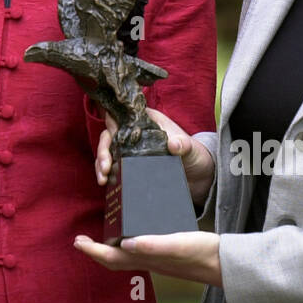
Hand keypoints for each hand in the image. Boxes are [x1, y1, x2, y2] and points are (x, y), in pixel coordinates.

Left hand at [74, 231, 221, 285]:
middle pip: (114, 259)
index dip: (93, 251)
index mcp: (147, 258)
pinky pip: (138, 250)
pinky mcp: (166, 254)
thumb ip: (153, 245)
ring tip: (101, 236)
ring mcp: (157, 259)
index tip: (78, 241)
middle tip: (82, 240)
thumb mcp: (178, 244)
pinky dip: (127, 243)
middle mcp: (149, 260)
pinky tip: (132, 234)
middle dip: (96, 251)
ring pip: (125, 256)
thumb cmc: (202, 253)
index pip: (112, 257)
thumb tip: (125, 243)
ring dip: (109, 248)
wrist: (224, 263)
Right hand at [94, 108, 214, 205]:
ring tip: (103, 180)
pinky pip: (115, 167)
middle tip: (105, 169)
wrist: (201, 178)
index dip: (111, 127)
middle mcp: (137, 134)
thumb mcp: (191, 150)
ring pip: (109, 152)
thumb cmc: (196, 157)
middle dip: (103, 151)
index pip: (122, 118)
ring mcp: (132, 151)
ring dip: (101, 164)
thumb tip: (173, 144)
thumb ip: (183, 145)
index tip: (109, 142)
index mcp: (148, 122)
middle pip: (110, 136)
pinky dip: (107, 174)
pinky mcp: (132, 167)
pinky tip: (106, 184)